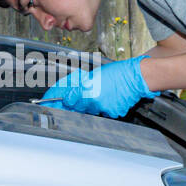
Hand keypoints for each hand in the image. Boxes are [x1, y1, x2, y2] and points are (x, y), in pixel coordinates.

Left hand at [40, 56, 156, 117]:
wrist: (136, 77)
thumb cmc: (117, 73)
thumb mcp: (93, 75)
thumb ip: (80, 86)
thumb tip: (69, 96)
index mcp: (88, 89)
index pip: (68, 99)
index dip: (58, 101)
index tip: (49, 104)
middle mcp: (94, 101)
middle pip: (78, 107)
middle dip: (78, 103)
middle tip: (83, 96)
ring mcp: (104, 109)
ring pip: (91, 110)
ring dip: (92, 105)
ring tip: (103, 93)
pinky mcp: (113, 113)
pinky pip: (104, 113)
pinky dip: (105, 107)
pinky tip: (111, 98)